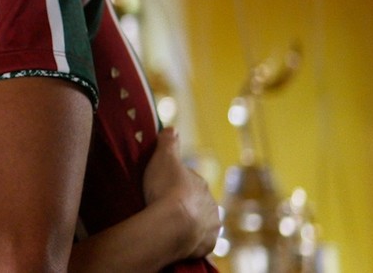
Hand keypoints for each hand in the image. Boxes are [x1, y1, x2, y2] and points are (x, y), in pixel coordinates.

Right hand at [142, 128, 220, 259]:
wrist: (173, 225)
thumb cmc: (166, 189)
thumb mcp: (163, 159)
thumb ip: (168, 143)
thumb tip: (172, 128)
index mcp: (201, 184)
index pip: (189, 181)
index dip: (175, 183)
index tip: (162, 187)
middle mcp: (211, 204)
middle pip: (197, 203)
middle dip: (185, 204)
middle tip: (164, 208)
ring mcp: (211, 226)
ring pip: (200, 222)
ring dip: (189, 223)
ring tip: (170, 227)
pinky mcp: (207, 245)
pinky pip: (199, 242)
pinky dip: (191, 241)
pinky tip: (178, 241)